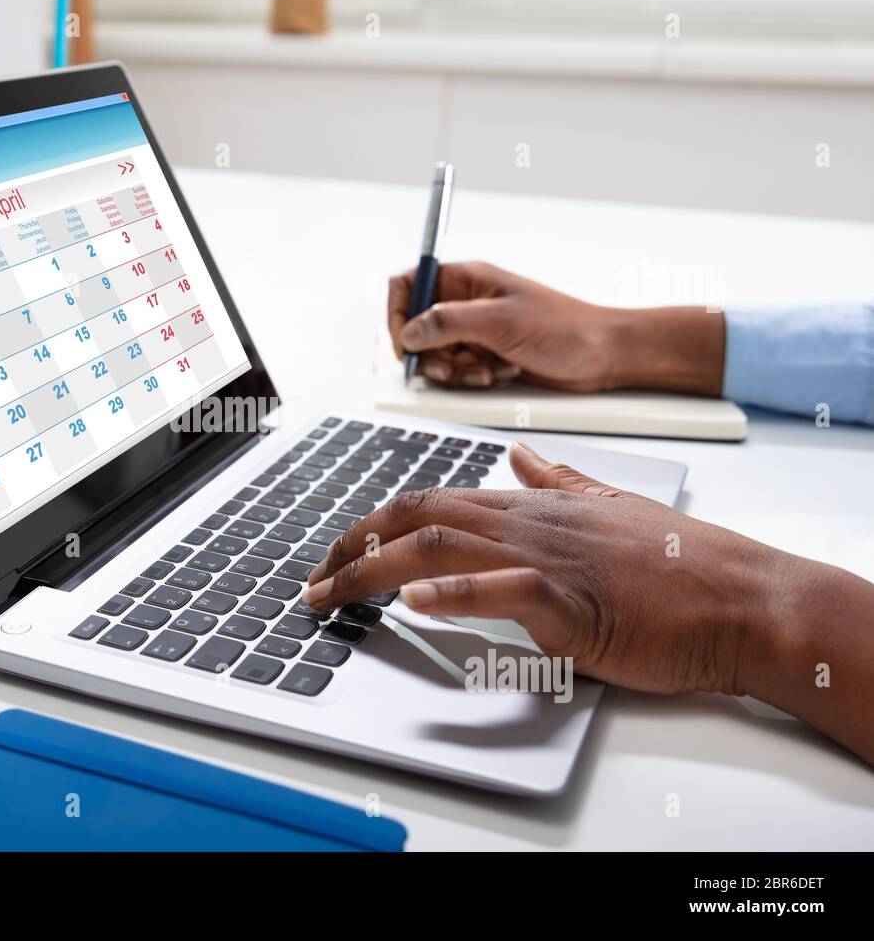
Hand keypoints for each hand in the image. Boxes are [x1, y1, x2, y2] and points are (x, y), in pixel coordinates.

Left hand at [302, 443, 814, 696]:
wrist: (742, 597)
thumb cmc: (680, 563)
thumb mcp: (609, 507)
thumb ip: (558, 480)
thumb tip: (521, 456)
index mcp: (531, 507)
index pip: (431, 504)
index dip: (375, 523)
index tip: (339, 551)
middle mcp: (528, 523)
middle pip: (417, 519)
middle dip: (353, 545)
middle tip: (314, 580)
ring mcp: (547, 558)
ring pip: (441, 549)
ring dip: (373, 572)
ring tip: (330, 594)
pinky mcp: (571, 602)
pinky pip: (502, 590)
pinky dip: (453, 594)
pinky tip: (411, 600)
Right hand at [386, 261, 725, 394]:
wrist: (604, 355)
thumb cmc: (565, 327)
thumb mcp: (500, 321)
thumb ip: (447, 322)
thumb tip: (408, 332)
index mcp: (466, 278)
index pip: (408, 284)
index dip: (398, 314)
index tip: (406, 343)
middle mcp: (466, 302)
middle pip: (415, 327)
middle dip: (429, 353)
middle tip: (453, 365)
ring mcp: (475, 331)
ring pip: (434, 354)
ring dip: (453, 370)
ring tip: (486, 371)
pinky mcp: (486, 356)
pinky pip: (457, 371)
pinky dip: (471, 379)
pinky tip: (499, 374)